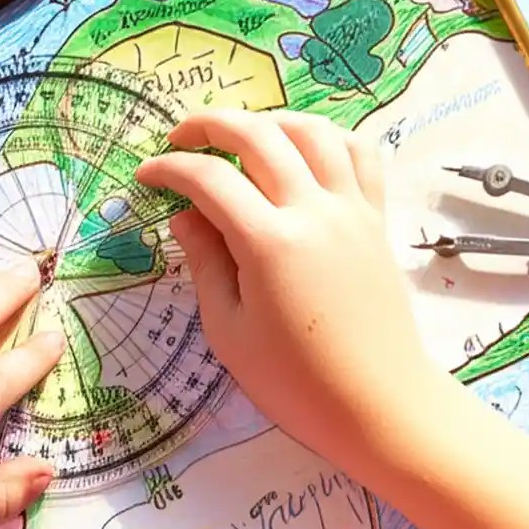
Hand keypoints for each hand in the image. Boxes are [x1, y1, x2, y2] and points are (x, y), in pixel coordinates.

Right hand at [136, 109, 433, 480]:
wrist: (381, 407)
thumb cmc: (296, 384)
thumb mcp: (230, 332)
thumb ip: (206, 263)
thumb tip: (187, 215)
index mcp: (270, 243)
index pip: (209, 179)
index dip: (170, 169)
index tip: (147, 177)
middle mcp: (314, 211)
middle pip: (258, 135)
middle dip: (210, 124)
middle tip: (180, 138)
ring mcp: (352, 210)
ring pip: (312, 130)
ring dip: (269, 121)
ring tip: (241, 137)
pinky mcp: (377, 220)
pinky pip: (359, 154)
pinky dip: (327, 137)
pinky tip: (304, 152)